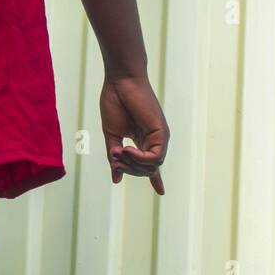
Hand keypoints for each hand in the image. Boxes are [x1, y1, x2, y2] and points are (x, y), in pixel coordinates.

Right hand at [99, 73, 169, 193]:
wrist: (119, 82)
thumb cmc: (115, 102)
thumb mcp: (112, 136)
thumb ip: (115, 158)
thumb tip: (116, 179)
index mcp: (144, 141)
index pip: (151, 164)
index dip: (155, 179)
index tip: (161, 192)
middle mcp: (155, 140)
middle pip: (147, 170)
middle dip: (130, 170)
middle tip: (115, 160)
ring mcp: (160, 137)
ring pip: (152, 166)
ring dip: (133, 164)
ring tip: (120, 152)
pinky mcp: (162, 132)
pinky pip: (155, 157)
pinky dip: (141, 158)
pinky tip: (128, 149)